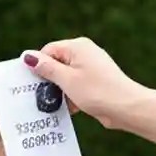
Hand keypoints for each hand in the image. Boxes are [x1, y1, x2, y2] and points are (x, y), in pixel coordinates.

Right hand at [22, 37, 149, 130]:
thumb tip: (28, 56)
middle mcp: (85, 53)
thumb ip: (46, 68)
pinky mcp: (97, 81)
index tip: (33, 85)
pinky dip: (72, 95)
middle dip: (50, 81)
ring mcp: (92, 67)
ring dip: (61, 91)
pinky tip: (72, 108)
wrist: (127, 107)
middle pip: (57, 63)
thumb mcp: (66, 80)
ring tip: (60, 105)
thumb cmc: (97, 91)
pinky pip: (77, 85)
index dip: (38, 67)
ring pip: (66, 77)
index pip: (48, 51)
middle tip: (43, 97)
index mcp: (77, 46)